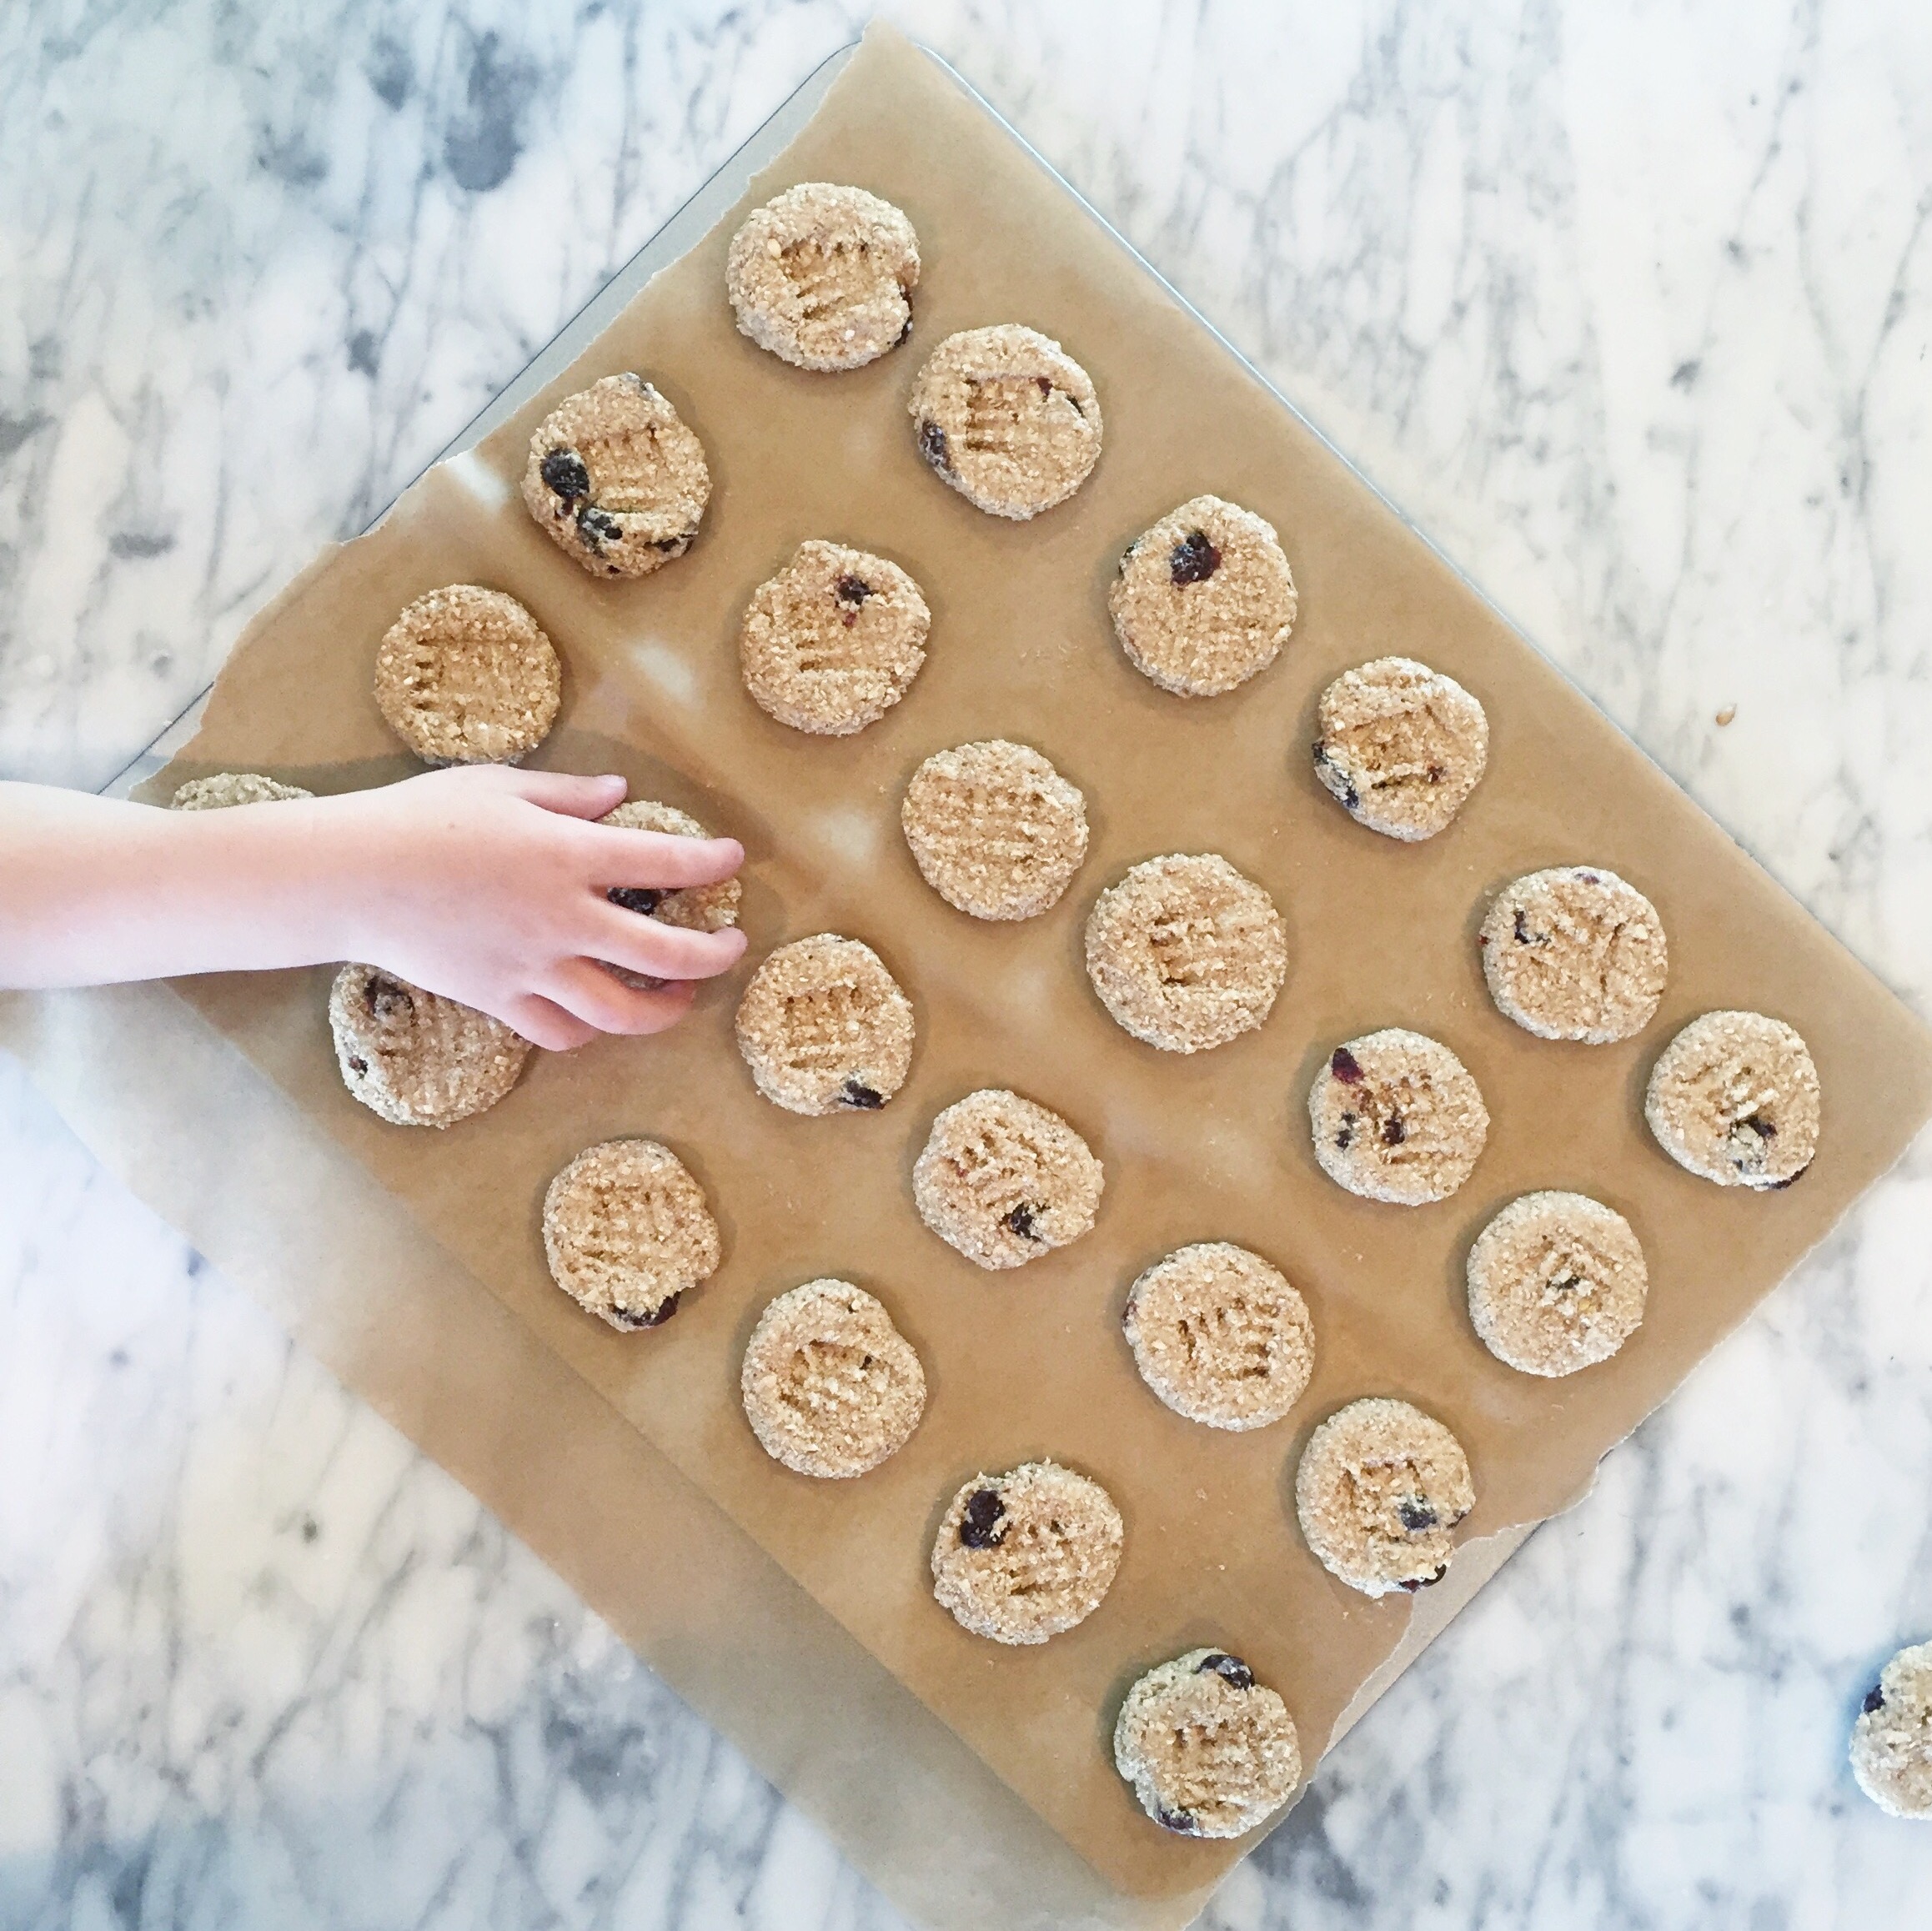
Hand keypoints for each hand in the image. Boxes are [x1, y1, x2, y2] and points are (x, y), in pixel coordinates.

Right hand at [328, 766, 747, 1049]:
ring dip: (664, 1010)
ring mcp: (531, 966)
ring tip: (682, 998)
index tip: (733, 860)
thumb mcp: (501, 786)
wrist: (350, 875)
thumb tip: (620, 796)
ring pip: (619, 1011)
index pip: (665, 863)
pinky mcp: (498, 998)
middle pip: (663, 954)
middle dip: (712, 955)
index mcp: (567, 855)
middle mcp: (561, 918)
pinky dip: (591, 1030)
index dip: (710, 864)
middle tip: (731, 947)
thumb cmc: (421, 817)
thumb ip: (568, 795)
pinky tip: (603, 1015)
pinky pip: (560, 1032)